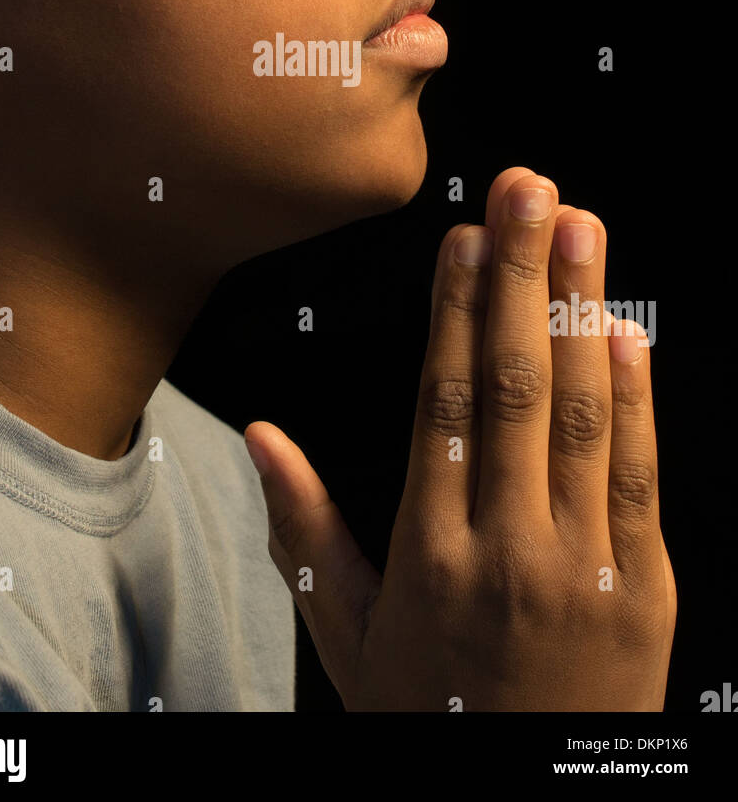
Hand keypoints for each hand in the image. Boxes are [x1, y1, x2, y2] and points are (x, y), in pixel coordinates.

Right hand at [244, 165, 675, 710]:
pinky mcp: (643, 585)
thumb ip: (306, 531)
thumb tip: (262, 435)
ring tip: (580, 226)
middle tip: (530, 189)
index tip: (462, 235)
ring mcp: (584, 565)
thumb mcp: (347, 637)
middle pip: (517, 386)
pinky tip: (627, 327)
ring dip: (584, 308)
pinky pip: (639, 474)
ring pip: (585, 413)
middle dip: (521, 276)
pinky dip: (637, 396)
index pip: (444, 402)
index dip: (455, 310)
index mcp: (430, 554)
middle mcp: (508, 548)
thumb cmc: (431, 717)